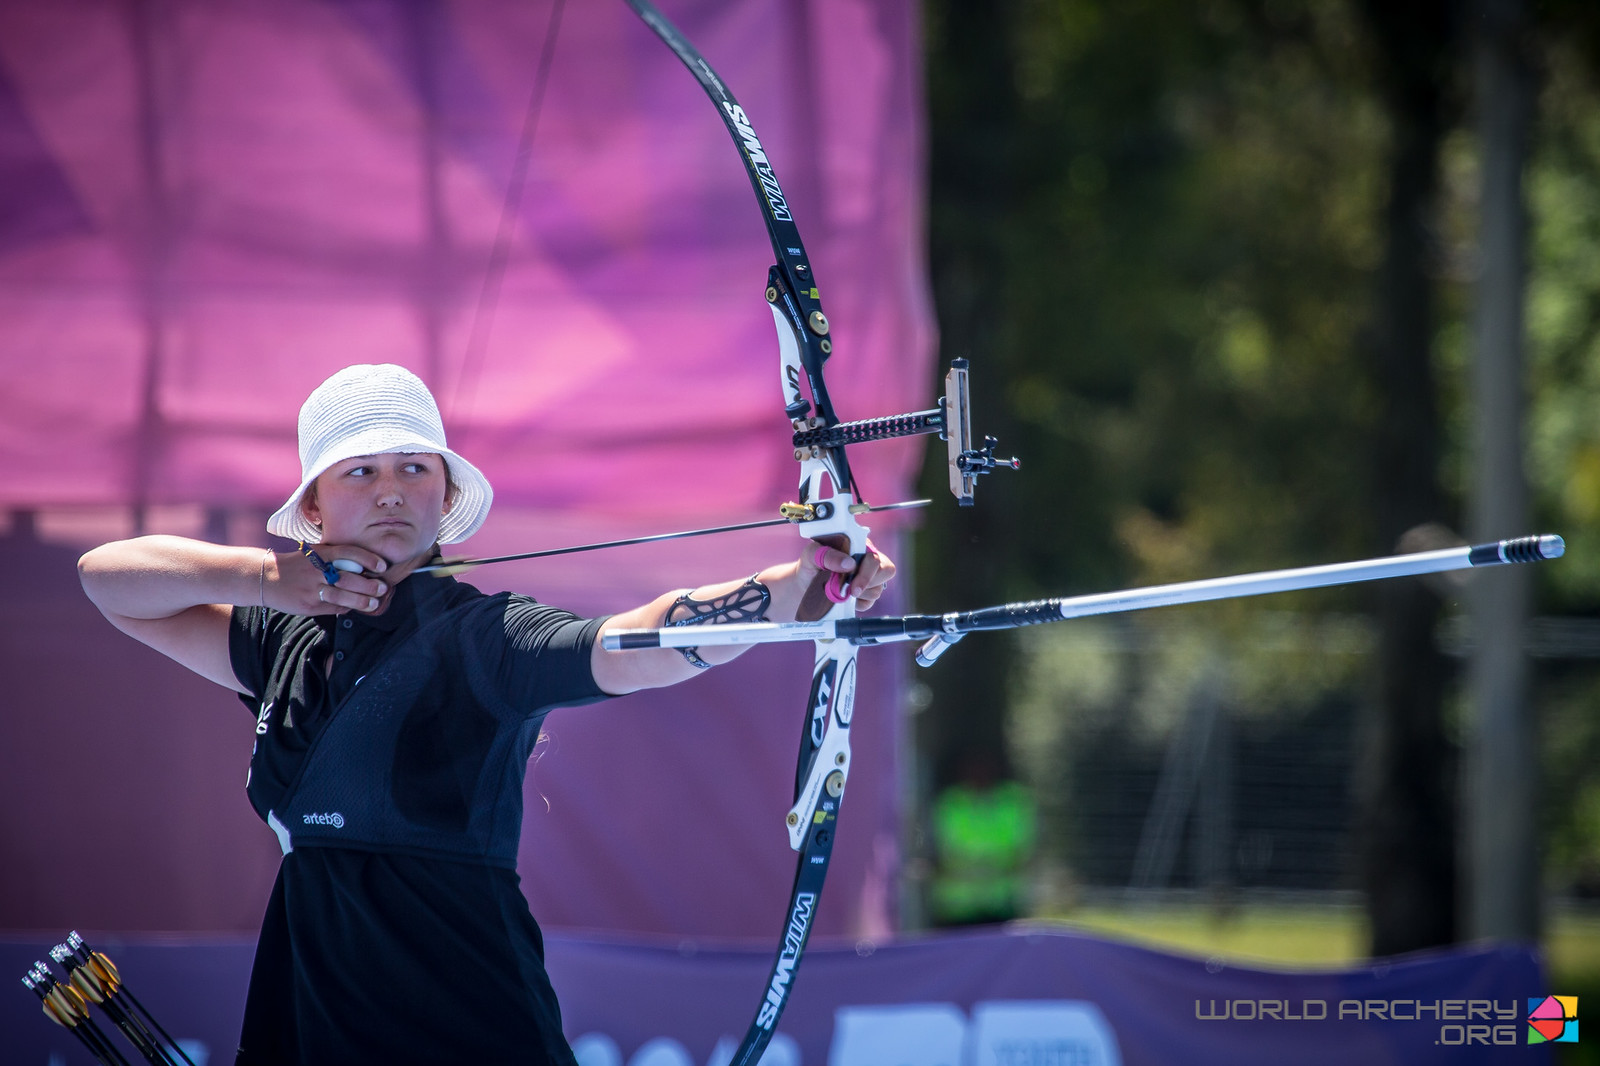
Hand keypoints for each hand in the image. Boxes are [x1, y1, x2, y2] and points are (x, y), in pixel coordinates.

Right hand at [267, 543, 389, 615]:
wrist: (266, 577)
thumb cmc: (298, 564)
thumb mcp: (316, 553)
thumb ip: (337, 558)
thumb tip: (365, 570)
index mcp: (321, 554)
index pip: (349, 552)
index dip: (368, 559)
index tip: (383, 566)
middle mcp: (317, 570)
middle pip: (349, 578)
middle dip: (370, 585)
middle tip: (383, 588)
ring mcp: (312, 589)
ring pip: (342, 597)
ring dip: (362, 601)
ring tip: (374, 603)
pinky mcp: (308, 604)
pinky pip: (333, 608)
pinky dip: (346, 608)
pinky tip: (354, 607)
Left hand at [801, 539, 895, 610]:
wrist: (805, 583)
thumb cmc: (811, 564)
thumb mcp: (812, 555)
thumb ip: (828, 555)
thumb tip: (849, 563)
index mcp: (859, 545)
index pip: (875, 557)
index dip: (867, 572)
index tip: (852, 583)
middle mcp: (868, 559)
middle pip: (886, 571)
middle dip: (867, 583)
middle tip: (851, 591)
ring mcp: (870, 577)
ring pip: (878, 589)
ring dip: (860, 594)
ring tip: (843, 591)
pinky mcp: (867, 593)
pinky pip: (871, 602)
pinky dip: (859, 604)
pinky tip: (848, 599)